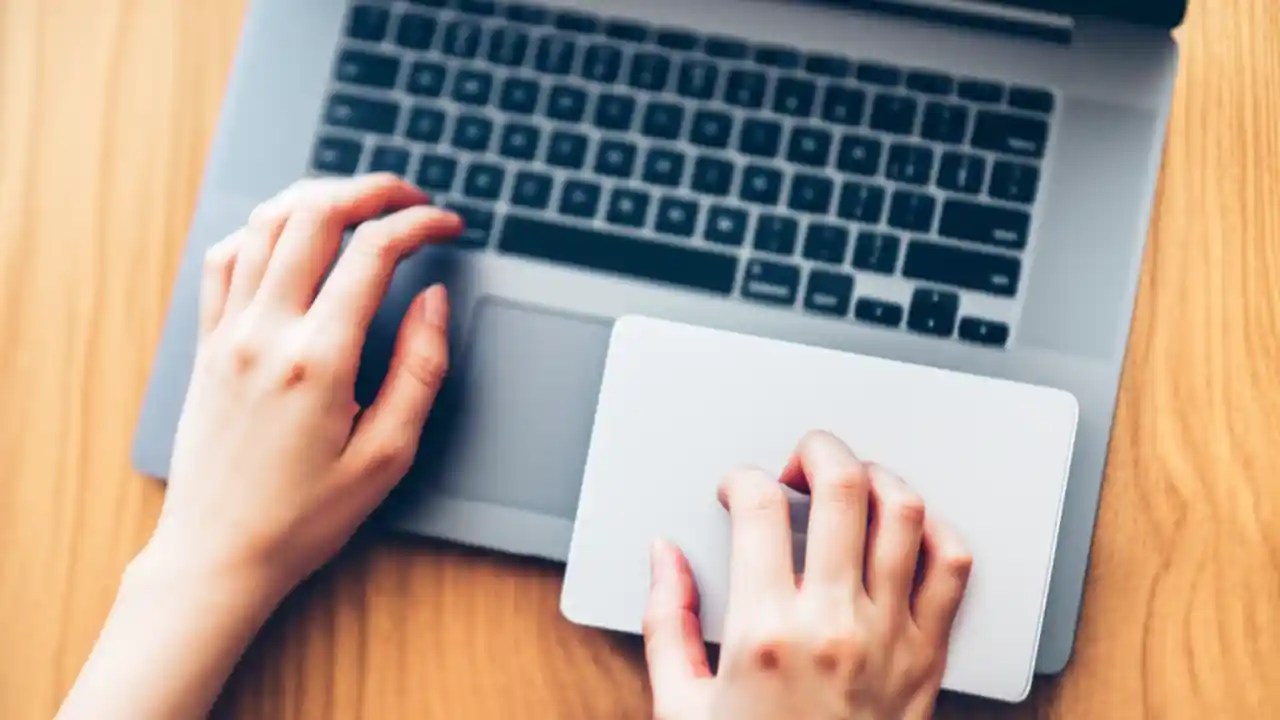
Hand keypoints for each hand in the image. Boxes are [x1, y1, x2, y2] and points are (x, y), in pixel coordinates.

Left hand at [148, 174, 460, 596]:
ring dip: (318, 196)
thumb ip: (420, 370)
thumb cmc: (305, 516)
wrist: (219, 552)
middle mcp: (267, 332)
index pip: (374, 253)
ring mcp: (228, 331)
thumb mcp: (388, 455)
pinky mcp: (207, 342)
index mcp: (319, 359)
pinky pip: (224, 257)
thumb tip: (434, 301)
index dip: (421, 224)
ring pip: (266, 222)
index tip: (449, 226)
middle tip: (410, 196)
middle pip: (315, 213)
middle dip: (372, 189)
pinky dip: (262, 228)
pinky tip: (290, 235)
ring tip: (358, 201)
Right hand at [642, 431, 972, 719]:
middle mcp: (833, 623)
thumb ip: (666, 620)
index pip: (758, 507)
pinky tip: (906, 530)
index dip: (740, 479)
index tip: (736, 488)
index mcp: (764, 631)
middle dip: (816, 449)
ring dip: (876, 477)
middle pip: (841, 487)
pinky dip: (935, 531)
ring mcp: (889, 635)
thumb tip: (665, 557)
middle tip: (799, 459)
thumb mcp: (681, 704)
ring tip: (851, 484)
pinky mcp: (927, 655)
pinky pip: (952, 567)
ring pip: (904, 512)